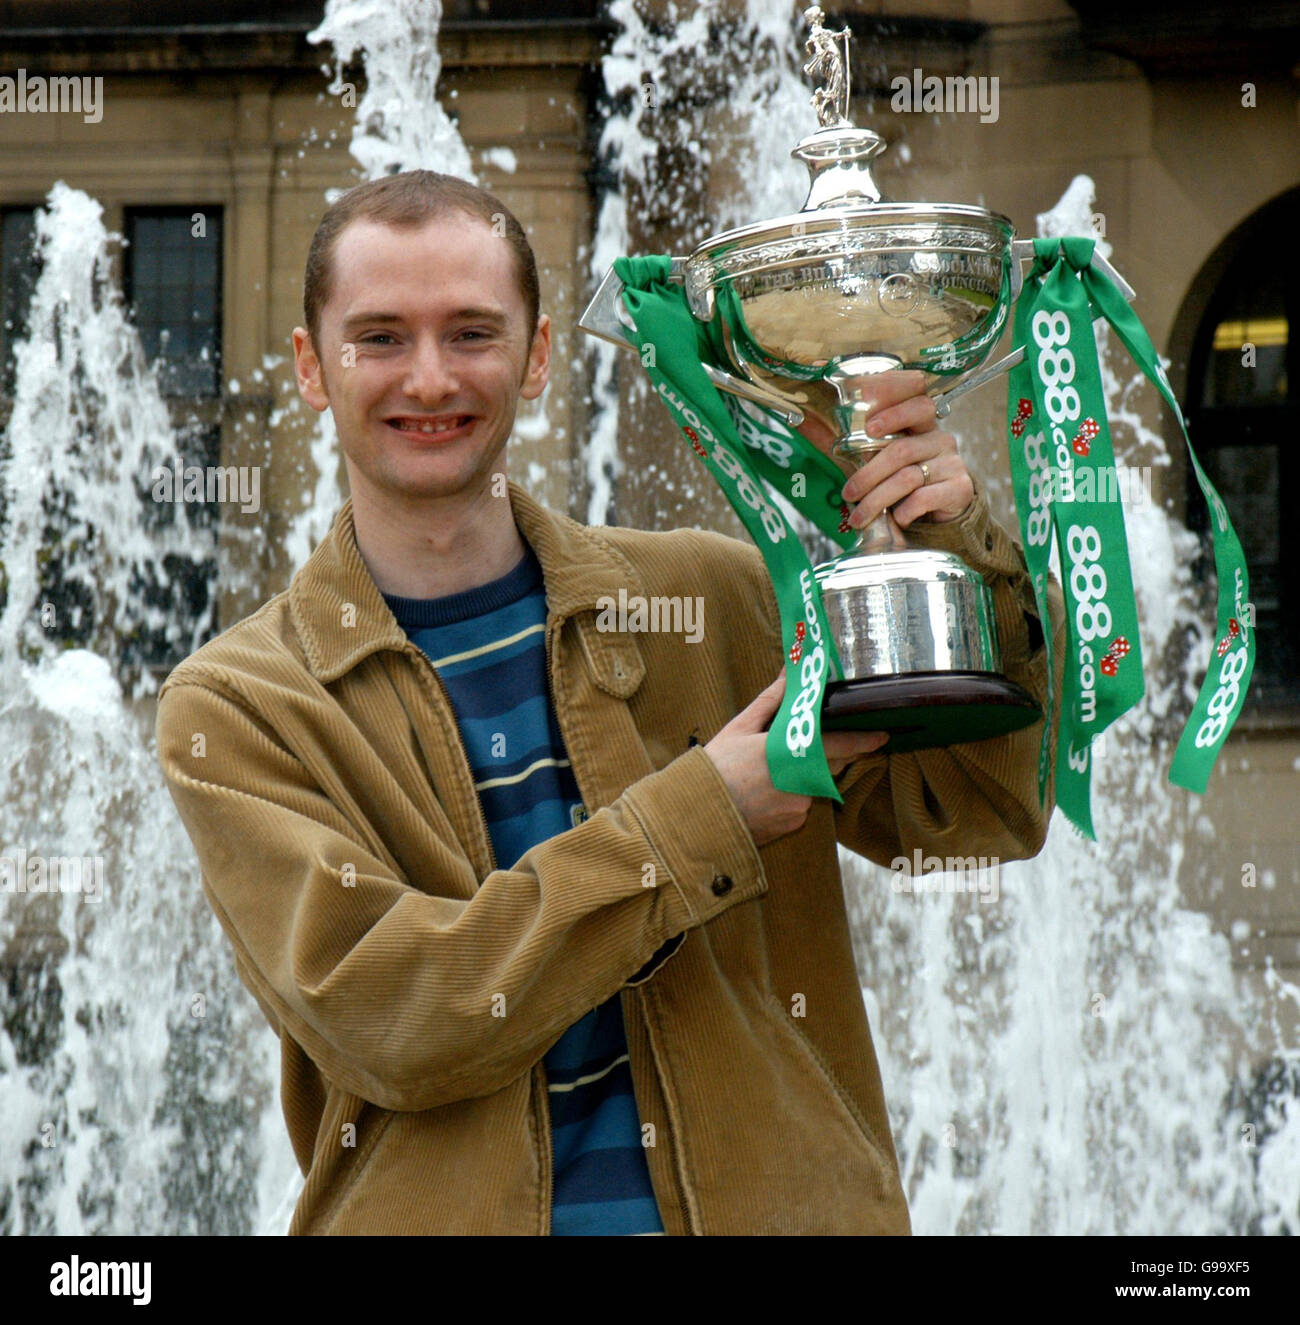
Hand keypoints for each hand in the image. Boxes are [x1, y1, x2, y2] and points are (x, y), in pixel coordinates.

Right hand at [703, 673, 887, 846]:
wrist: (697, 817)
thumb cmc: (715, 768)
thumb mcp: (739, 728)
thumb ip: (771, 701)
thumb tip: (789, 675)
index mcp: (787, 752)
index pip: (837, 745)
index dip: (862, 741)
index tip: (881, 736)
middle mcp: (799, 782)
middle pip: (833, 765)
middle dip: (839, 753)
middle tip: (837, 742)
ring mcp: (798, 807)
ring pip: (817, 785)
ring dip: (810, 774)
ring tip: (779, 768)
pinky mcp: (793, 825)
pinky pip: (804, 805)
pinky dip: (796, 796)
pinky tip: (771, 791)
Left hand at [794, 370, 974, 528]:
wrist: (942, 510)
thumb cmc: (904, 477)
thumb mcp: (878, 458)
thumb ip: (849, 441)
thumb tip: (801, 420)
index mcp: (919, 422)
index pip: (915, 395)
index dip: (892, 404)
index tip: (867, 426)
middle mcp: (939, 437)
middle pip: (900, 448)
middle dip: (868, 473)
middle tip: (848, 493)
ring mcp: (951, 461)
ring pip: (908, 476)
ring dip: (877, 499)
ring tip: (858, 517)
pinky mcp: (959, 487)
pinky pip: (926, 497)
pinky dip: (905, 510)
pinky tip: (896, 518)